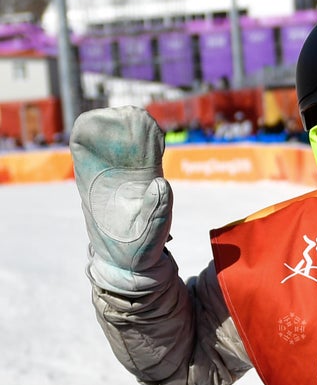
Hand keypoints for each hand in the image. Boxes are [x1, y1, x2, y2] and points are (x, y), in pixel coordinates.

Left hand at [70, 106, 173, 295]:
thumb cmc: (134, 251)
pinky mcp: (139, 185)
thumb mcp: (145, 235)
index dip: (96, 128)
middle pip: (106, 142)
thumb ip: (155, 210)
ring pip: (124, 149)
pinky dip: (148, 147)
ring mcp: (122, 181)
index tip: (114, 120)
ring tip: (147, 124)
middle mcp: (105, 180)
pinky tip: (156, 141)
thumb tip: (163, 183)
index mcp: (94, 187)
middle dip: (119, 126)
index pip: (85, 146)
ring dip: (136, 135)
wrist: (133, 267)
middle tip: (137, 118)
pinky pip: (140, 160)